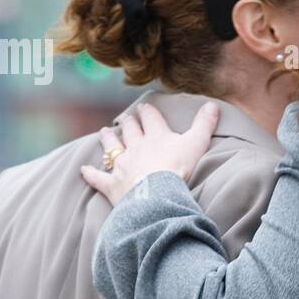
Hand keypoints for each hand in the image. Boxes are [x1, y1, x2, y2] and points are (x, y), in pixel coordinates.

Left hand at [81, 102, 218, 205]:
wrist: (157, 193)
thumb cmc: (179, 168)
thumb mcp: (197, 143)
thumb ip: (205, 124)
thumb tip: (213, 105)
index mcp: (156, 136)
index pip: (151, 119)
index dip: (148, 112)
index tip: (145, 108)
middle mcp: (136, 146)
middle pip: (130, 131)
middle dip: (128, 123)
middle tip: (126, 119)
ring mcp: (122, 165)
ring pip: (112, 148)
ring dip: (108, 139)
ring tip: (105, 132)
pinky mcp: (113, 185)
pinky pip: (98, 178)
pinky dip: (91, 174)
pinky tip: (84, 170)